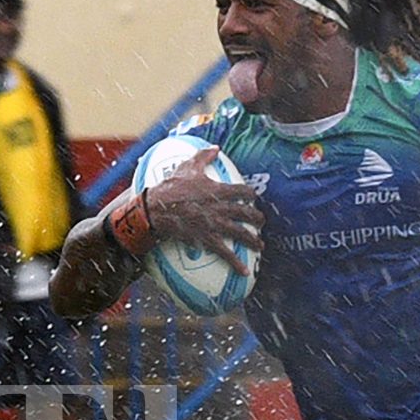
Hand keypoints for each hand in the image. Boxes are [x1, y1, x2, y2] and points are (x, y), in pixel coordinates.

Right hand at [139, 146, 263, 271]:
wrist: (158, 208)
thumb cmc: (171, 187)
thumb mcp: (188, 167)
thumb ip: (204, 156)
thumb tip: (216, 148)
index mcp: (219, 190)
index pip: (244, 192)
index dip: (251, 195)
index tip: (254, 198)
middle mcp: (222, 208)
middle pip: (248, 214)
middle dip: (258, 219)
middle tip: (261, 223)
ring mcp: (216, 224)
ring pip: (241, 234)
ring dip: (253, 241)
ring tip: (260, 246)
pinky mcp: (208, 239)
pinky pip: (226, 252)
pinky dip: (236, 263)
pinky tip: (245, 271)